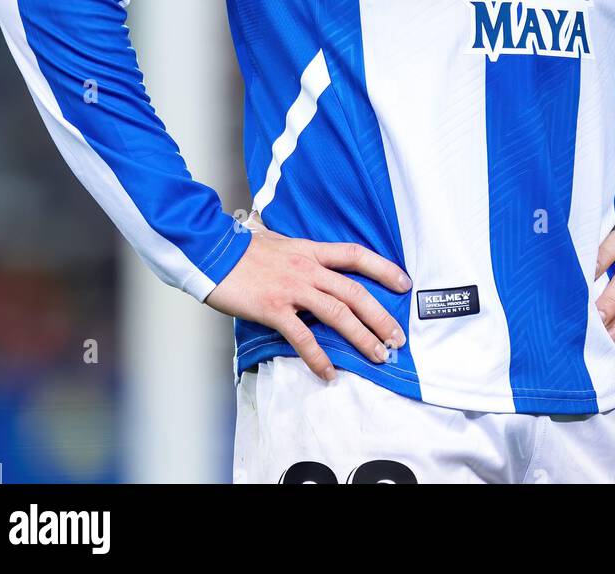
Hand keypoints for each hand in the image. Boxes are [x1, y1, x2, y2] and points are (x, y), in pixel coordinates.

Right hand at [205, 215, 410, 380]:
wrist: (210, 251)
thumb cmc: (240, 248)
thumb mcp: (276, 241)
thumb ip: (295, 251)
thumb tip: (304, 254)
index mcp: (310, 250)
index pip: (355, 255)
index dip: (383, 268)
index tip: (404, 283)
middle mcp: (307, 268)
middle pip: (354, 291)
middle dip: (380, 316)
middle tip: (397, 337)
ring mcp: (292, 289)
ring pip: (337, 314)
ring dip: (362, 337)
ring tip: (378, 355)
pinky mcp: (274, 308)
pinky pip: (302, 337)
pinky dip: (318, 357)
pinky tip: (329, 373)